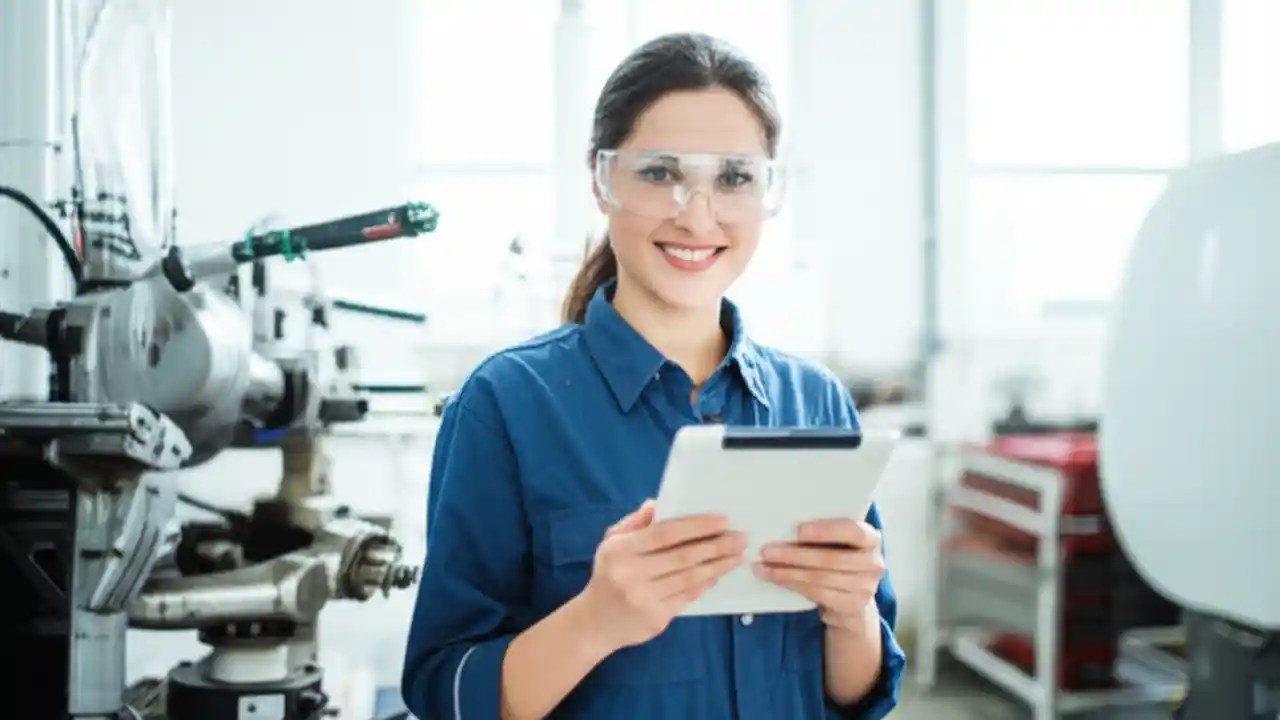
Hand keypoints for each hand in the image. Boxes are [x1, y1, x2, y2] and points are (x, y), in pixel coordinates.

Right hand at [577, 500, 746, 651]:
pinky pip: (688, 597)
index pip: (666, 534)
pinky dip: (706, 583)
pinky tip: (719, 574)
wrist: (593, 624)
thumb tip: (658, 504)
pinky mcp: (656, 618)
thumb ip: (635, 523)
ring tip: (738, 556)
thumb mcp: (611, 543)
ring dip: (719, 565)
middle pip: (683, 556)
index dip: (697, 526)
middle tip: (741, 537)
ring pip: (690, 577)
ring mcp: (645, 598)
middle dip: (717, 545)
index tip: (723, 520)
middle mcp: (632, 574)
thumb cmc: (607, 575)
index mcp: (621, 550)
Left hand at [754, 519, 884, 630]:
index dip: (826, 531)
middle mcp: (873, 564)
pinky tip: (776, 578)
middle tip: (767, 551)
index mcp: (871, 539)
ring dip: (788, 572)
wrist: (853, 600)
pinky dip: (793, 585)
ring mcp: (865, 588)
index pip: (853, 531)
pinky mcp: (851, 606)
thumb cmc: (840, 559)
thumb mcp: (840, 542)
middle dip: (795, 555)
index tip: (799, 530)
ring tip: (764, 566)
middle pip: (831, 559)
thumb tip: (784, 519)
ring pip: (820, 579)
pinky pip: (817, 594)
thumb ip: (825, 531)